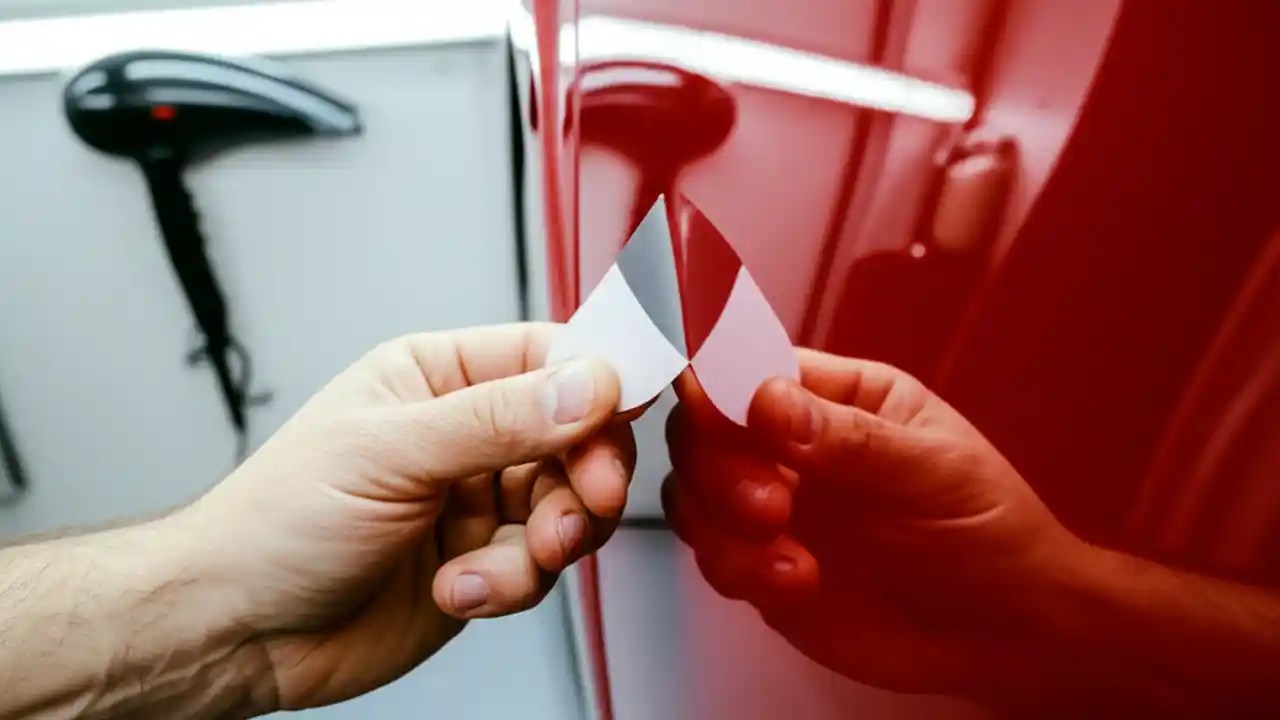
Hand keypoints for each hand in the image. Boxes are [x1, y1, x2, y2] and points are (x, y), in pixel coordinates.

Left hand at [176, 323, 634, 711]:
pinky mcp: (483, 563)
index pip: (547, 356)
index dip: (598, 378)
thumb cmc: (277, 520)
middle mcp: (465, 434)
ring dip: (550, 539)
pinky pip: (538, 567)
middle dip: (588, 473)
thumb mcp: (390, 453)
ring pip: (568, 506)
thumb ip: (498, 419)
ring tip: (516, 557)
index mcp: (437, 377)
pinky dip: (510, 583)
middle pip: (577, 436)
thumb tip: (589, 384)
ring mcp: (477, 501)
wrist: (239, 629)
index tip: (633, 404)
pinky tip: (460, 589)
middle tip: (590, 499)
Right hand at [663, 349, 1087, 702]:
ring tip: (788, 553)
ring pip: (691, 493)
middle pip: (701, 429)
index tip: (710, 411)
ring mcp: (772, 507)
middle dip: (719, 467)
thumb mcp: (930, 472)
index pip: (749, 365)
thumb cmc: (987, 529)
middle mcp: (790, 444)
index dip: (714, 383)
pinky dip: (739, 569)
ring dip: (722, 523)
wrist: (1004, 635)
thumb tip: (763, 399)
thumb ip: (847, 438)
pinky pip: (712, 557)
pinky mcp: (762, 567)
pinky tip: (799, 584)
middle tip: (774, 506)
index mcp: (834, 394)